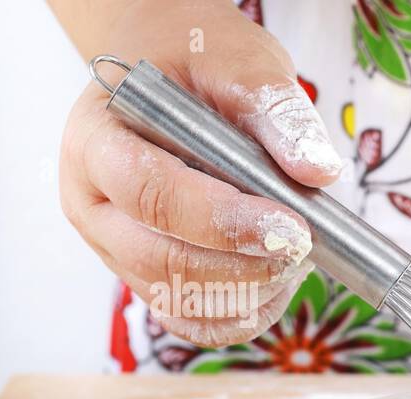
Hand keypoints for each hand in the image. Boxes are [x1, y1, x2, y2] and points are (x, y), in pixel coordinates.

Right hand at [57, 0, 343, 346]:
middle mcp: (94, 206)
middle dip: (245, 266)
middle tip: (303, 245)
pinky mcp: (150, 280)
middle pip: (161, 261)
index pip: (149, 195)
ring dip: (250, 293)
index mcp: (97, 142)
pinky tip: (278, 284)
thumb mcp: (239, 63)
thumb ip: (276, 111)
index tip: (291, 226)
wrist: (173, 77)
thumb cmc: (196, 66)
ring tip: (295, 257)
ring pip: (180, 302)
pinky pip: (194, 323)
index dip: (222, 221)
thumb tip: (316, 170)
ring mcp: (117, 250)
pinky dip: (243, 315)